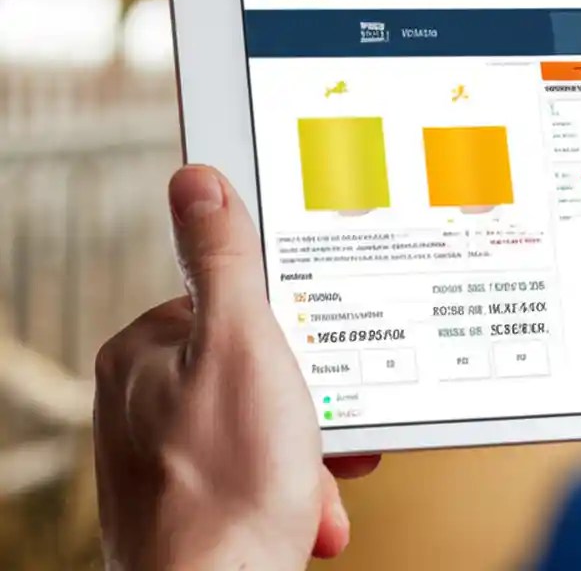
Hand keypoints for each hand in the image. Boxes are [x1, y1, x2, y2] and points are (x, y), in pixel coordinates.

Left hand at [94, 165, 379, 569]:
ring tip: (320, 478)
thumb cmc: (227, 485)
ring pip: (267, 425)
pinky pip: (262, 472)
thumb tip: (195, 181)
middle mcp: (146, 400)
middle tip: (325, 424)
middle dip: (308, 405)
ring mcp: (170, 453)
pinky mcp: (196, 498)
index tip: (317, 350)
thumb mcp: (243, 347)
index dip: (290, 327)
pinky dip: (295, 488)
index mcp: (145, 352)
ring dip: (310, 452)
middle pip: (258, 368)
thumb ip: (225, 261)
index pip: (233, 302)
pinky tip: (307, 510)